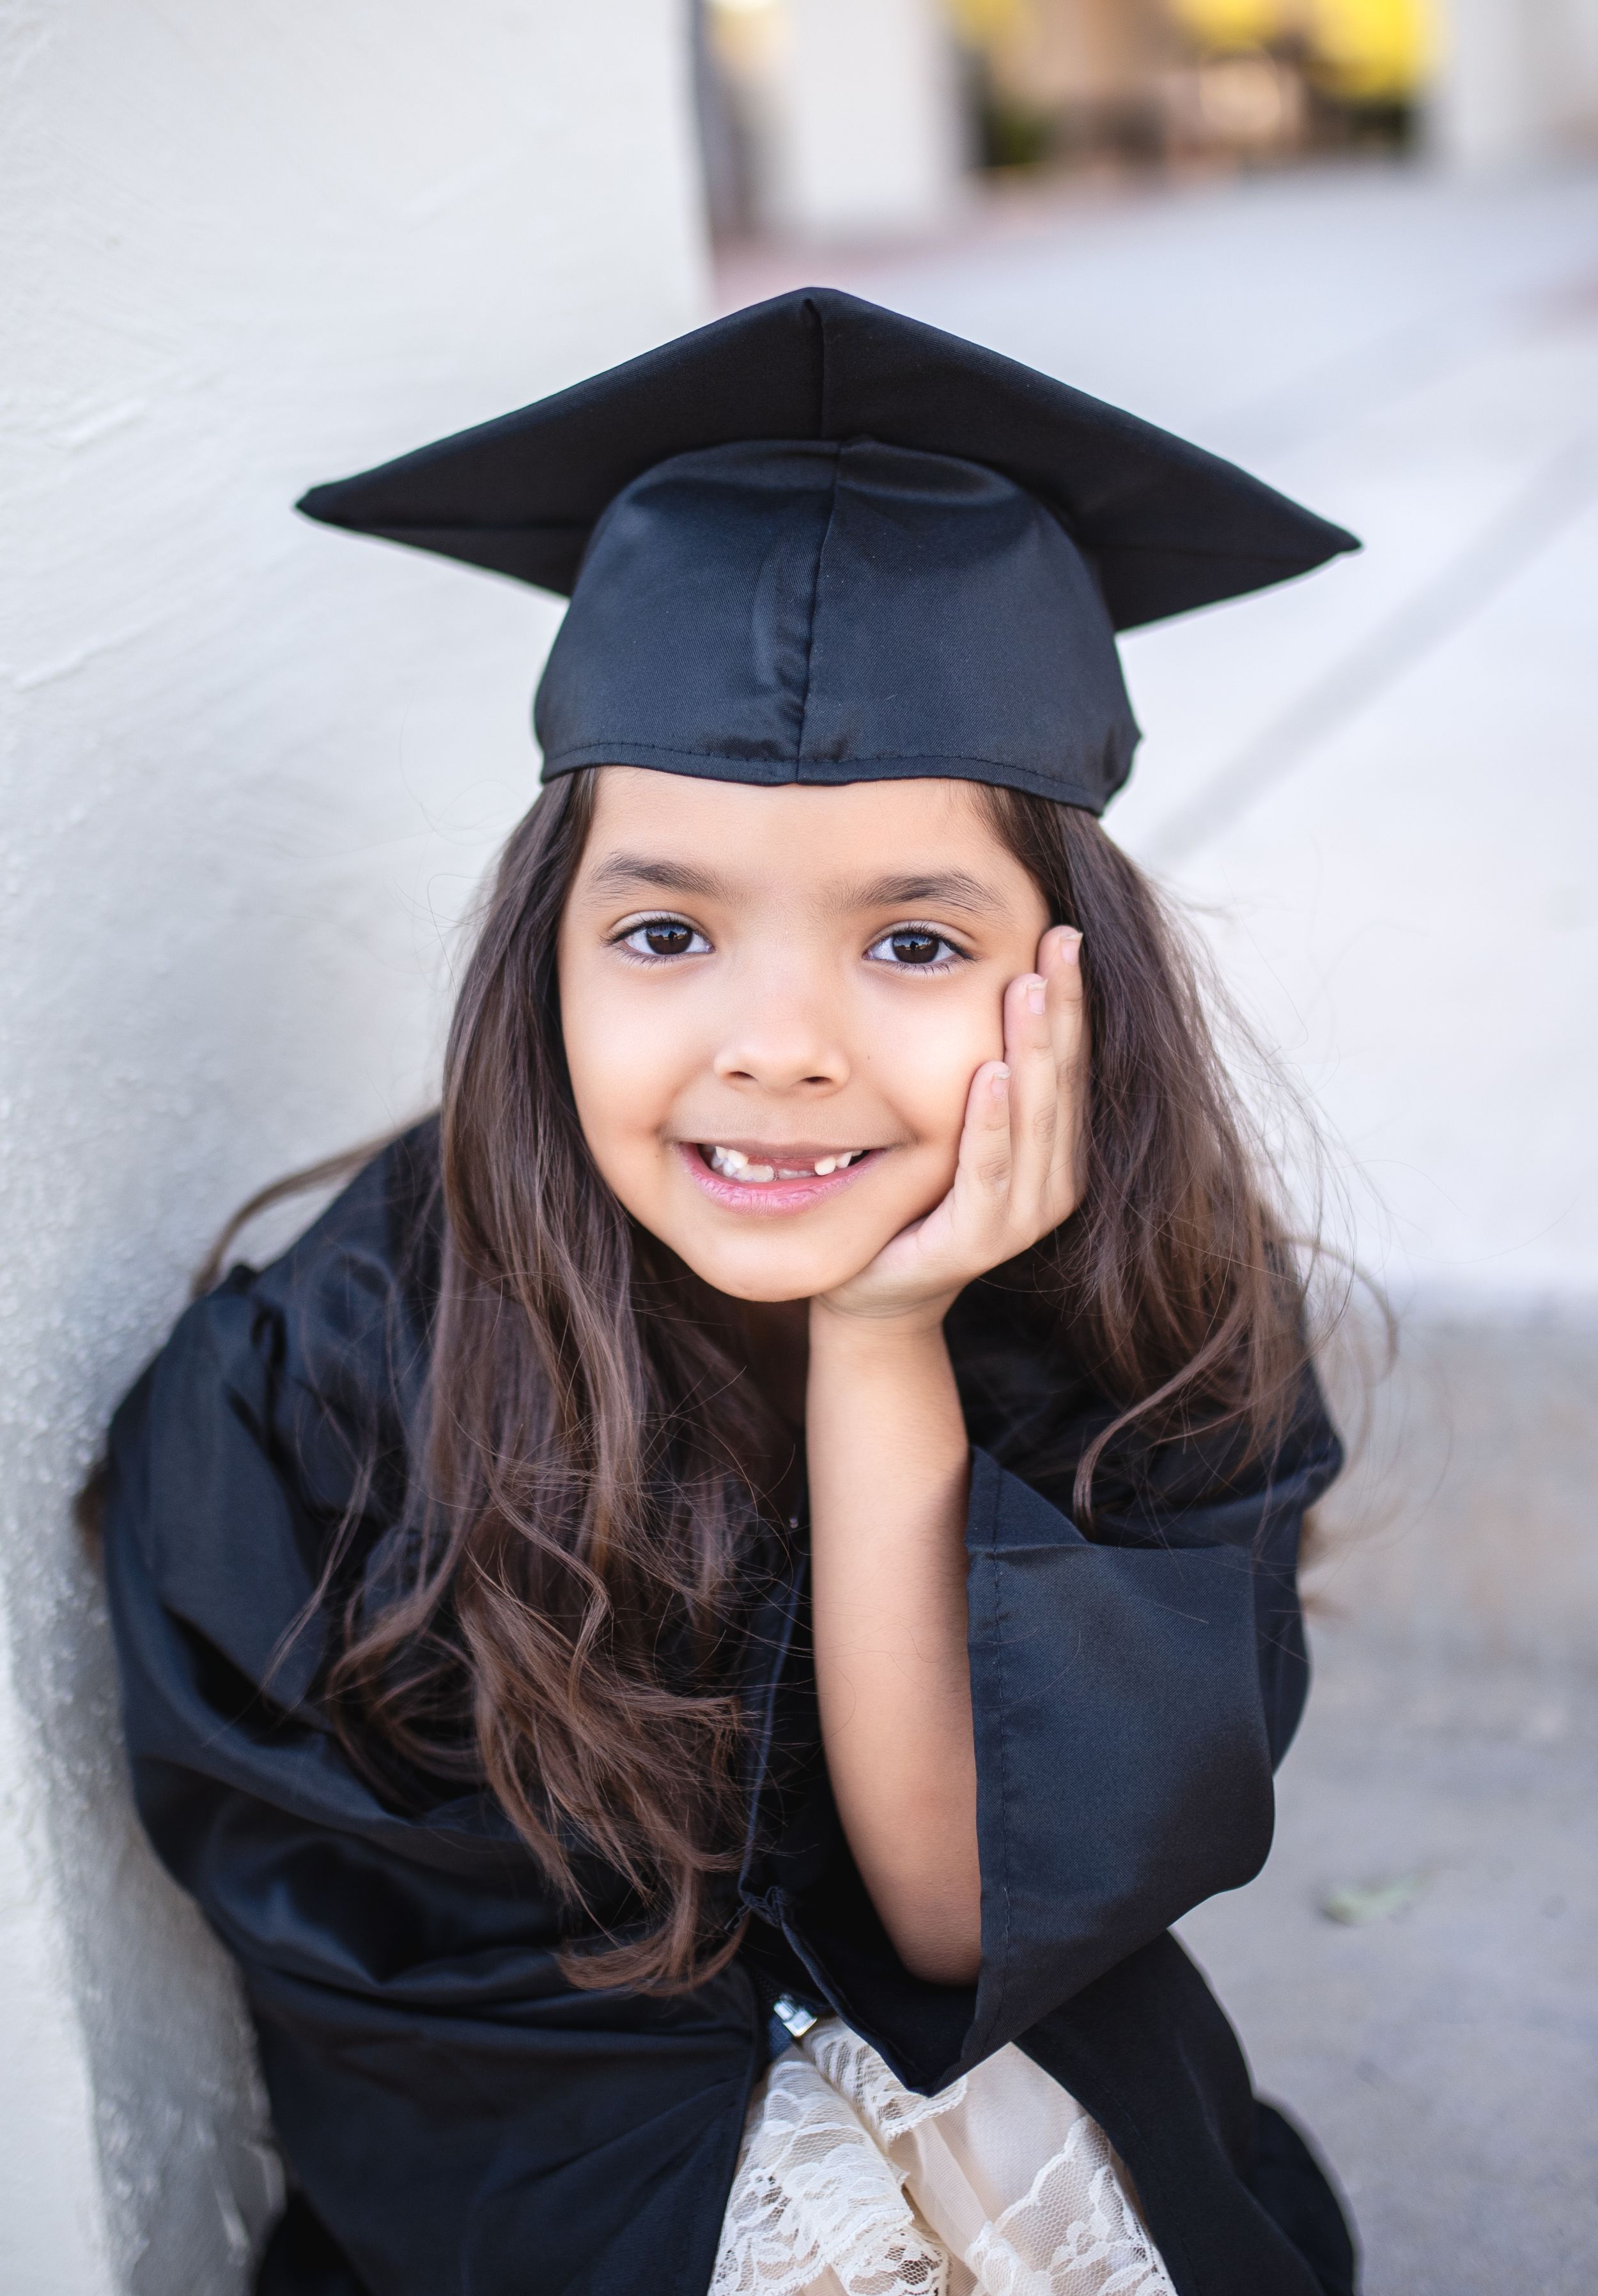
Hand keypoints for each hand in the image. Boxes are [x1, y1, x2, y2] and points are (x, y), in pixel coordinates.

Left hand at [816, 924, 1086, 1329]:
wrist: (876, 1291)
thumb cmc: (916, 1197)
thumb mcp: (955, 1127)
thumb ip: (984, 1075)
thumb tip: (988, 979)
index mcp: (1056, 1150)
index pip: (1070, 1060)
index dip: (1071, 998)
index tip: (1065, 932)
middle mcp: (1053, 1181)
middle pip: (1061, 1078)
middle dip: (1062, 1006)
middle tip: (1059, 938)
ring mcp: (1021, 1216)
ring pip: (1033, 1118)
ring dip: (1031, 1050)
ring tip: (1030, 989)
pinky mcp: (978, 1240)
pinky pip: (987, 1170)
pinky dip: (990, 1122)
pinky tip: (989, 1073)